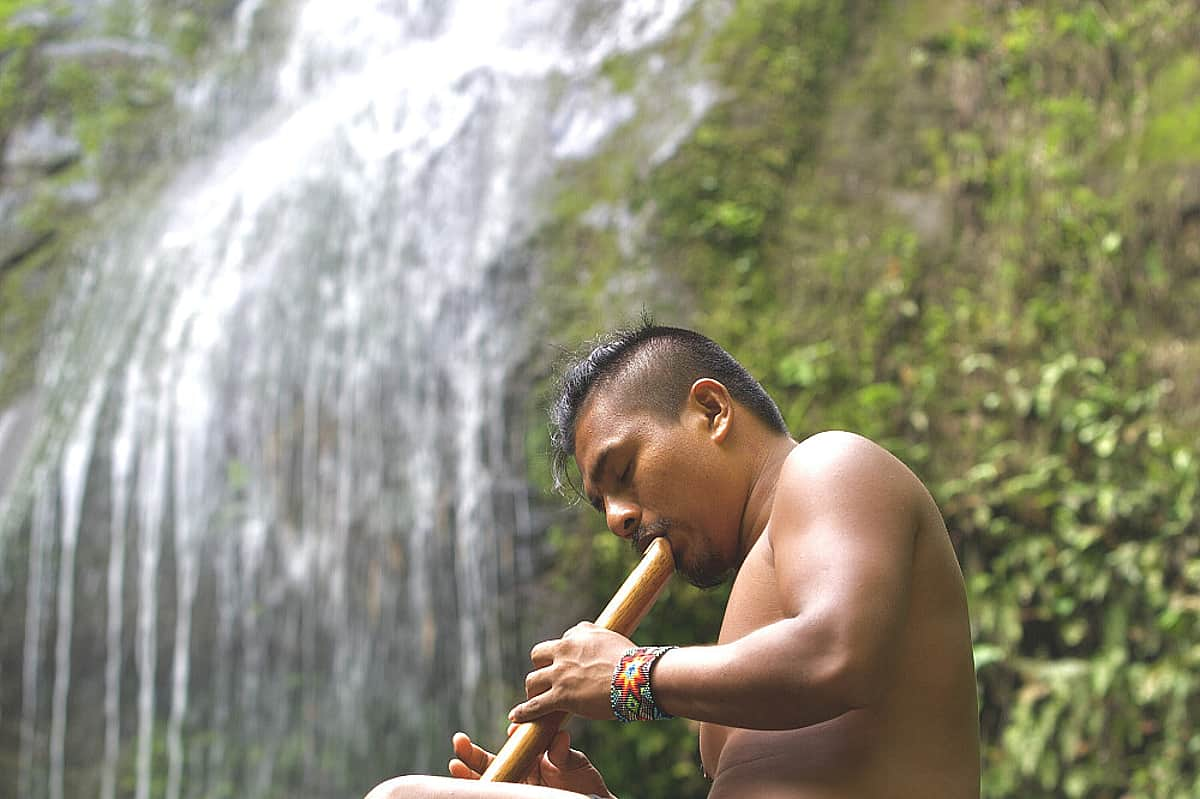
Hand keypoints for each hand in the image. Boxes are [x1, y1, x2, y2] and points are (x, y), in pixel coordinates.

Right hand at [448, 726, 613, 796]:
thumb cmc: (582, 783)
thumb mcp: (574, 763)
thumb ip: (563, 752)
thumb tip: (560, 737)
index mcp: (531, 757)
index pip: (511, 747)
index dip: (506, 739)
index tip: (509, 732)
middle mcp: (520, 771)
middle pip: (490, 762)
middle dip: (471, 754)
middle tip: (459, 742)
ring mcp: (516, 785)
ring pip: (487, 779)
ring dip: (468, 772)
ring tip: (454, 764)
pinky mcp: (513, 795)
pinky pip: (493, 792)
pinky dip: (477, 788)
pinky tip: (464, 782)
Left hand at [509, 622, 633, 722]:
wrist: (639, 678)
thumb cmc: (635, 663)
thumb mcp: (614, 639)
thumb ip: (600, 638)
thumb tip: (599, 641)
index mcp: (579, 634)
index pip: (563, 641)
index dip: (564, 655)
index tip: (568, 666)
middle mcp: (565, 649)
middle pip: (538, 655)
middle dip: (541, 667)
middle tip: (548, 680)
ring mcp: (561, 674)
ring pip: (532, 680)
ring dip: (533, 690)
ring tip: (536, 699)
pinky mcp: (561, 696)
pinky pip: (535, 705)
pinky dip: (524, 711)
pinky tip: (515, 716)